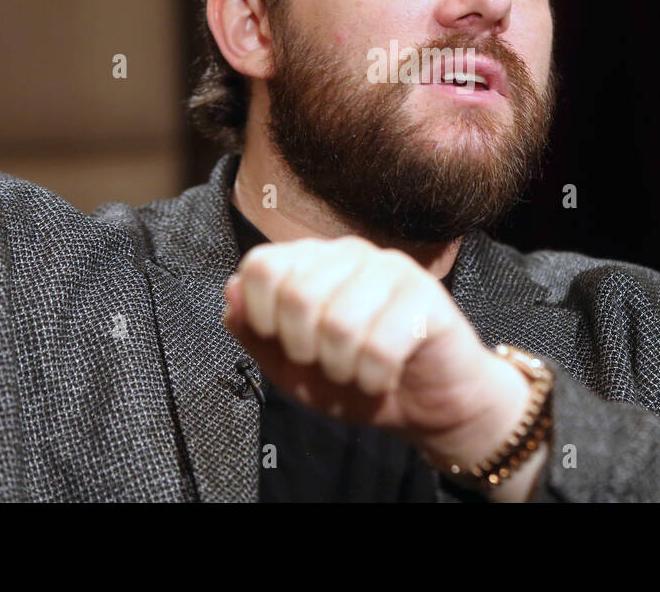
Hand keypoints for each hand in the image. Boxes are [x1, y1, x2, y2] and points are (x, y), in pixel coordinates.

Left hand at [223, 237, 529, 454]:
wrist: (427, 405)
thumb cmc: (355, 379)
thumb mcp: (290, 367)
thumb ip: (254, 332)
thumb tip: (231, 291)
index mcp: (311, 262)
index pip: (262, 265)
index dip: (262, 316)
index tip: (285, 345)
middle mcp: (349, 254)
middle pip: (297, 293)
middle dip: (305, 349)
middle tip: (327, 363)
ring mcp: (391, 269)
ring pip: (339, 322)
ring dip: (342, 367)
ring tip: (357, 370)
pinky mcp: (426, 296)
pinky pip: (381, 344)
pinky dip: (374, 377)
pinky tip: (384, 377)